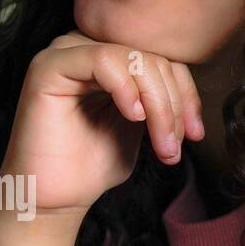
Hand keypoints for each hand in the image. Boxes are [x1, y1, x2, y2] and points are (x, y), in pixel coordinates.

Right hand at [0, 30, 204, 216]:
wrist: (57, 197)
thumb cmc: (92, 163)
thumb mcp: (141, 123)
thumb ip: (159, 96)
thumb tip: (191, 84)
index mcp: (105, 58)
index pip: (160, 56)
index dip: (186, 92)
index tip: (195, 133)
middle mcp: (83, 48)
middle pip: (150, 56)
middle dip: (174, 104)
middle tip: (173, 146)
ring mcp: (63, 54)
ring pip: (133, 57)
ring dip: (158, 104)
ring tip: (160, 143)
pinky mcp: (48, 67)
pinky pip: (102, 60)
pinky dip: (126, 88)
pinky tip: (131, 117)